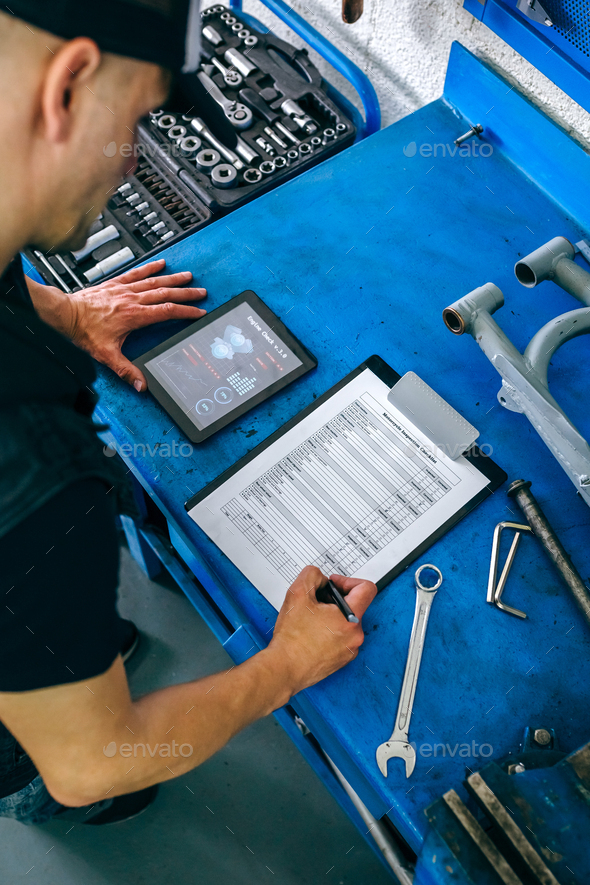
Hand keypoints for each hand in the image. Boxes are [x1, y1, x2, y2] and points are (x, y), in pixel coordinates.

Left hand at [29, 259, 206, 389]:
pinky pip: (136, 273)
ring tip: (188, 277)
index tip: (199, 312)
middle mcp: (132, 299)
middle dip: (186, 293)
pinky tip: (160, 264)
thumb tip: (141, 385)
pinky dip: (150, 268)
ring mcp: (124, 289)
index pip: (167, 312)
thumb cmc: (84, 331)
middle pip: (166, 294)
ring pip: (154, 282)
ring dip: (173, 279)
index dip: (186, 311)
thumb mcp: (107, 355)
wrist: (66, 314)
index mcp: (135, 316)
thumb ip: (126, 370)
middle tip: (202, 292)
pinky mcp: (115, 284)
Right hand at [268, 567, 376, 697]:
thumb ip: (312, 575)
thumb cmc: (292, 639)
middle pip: (354, 605)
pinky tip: (312, 634)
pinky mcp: (342, 659)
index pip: (366, 588)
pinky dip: (330, 631)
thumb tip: (320, 578)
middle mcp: (356, 635)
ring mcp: (350, 649)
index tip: (333, 585)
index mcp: (351, 618)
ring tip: (311, 620)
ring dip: (331, 616)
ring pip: (346, 622)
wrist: (284, 668)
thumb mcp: (298, 593)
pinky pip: (342, 638)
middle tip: (315, 603)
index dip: (348, 581)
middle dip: (335, 600)